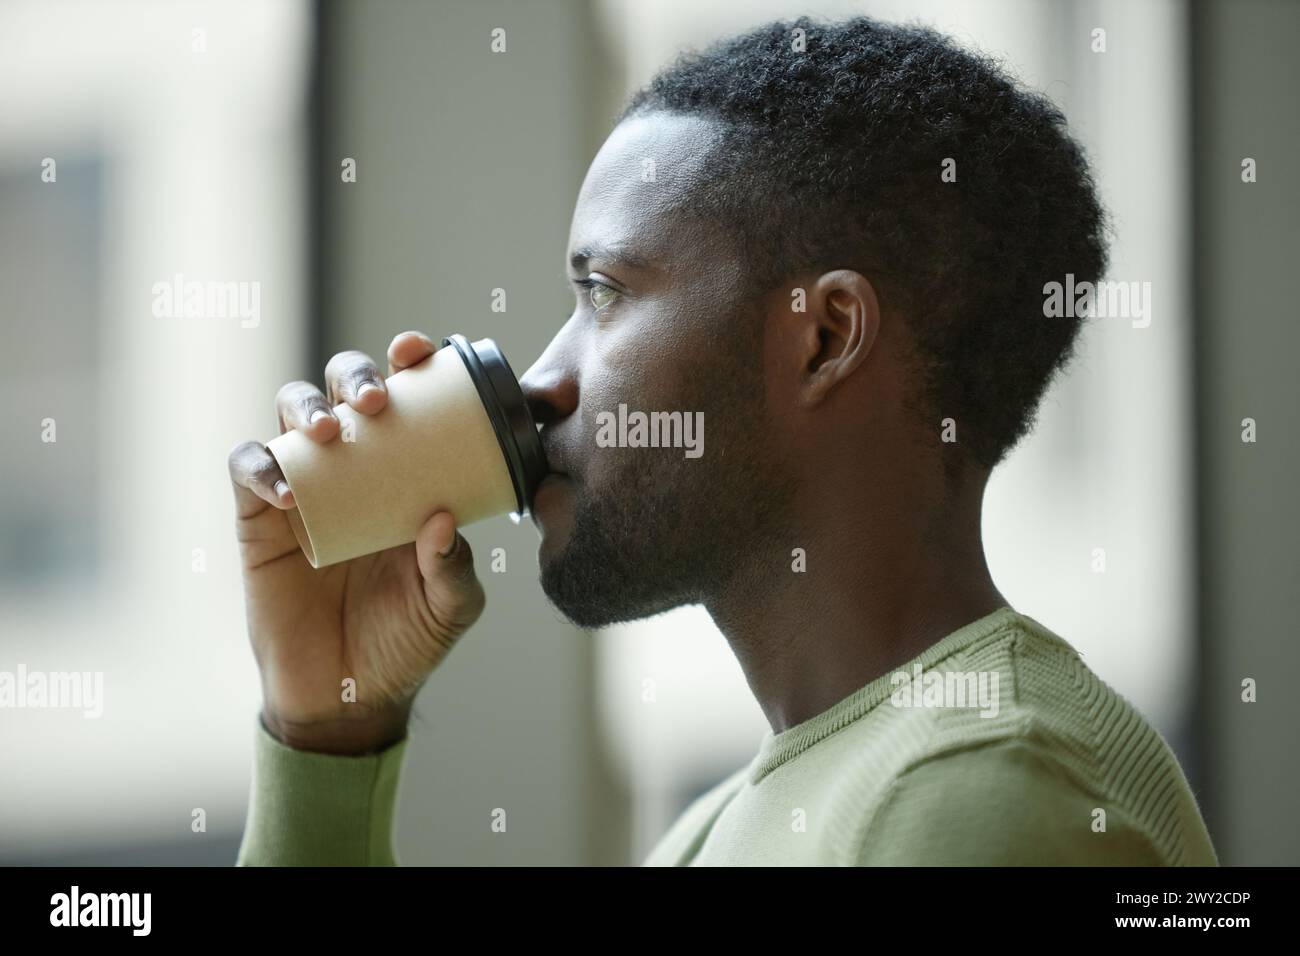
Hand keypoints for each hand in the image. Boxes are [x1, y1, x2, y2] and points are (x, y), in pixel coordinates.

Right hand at [227, 331, 485, 753]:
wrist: (345, 695)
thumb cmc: (406, 639)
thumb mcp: (450, 608)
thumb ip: (454, 569)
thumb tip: (441, 518)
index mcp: (409, 471)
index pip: (410, 398)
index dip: (412, 362)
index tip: (418, 352)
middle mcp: (356, 465)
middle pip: (345, 387)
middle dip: (357, 375)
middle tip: (376, 404)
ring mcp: (306, 485)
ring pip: (291, 410)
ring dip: (306, 406)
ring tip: (327, 434)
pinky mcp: (258, 517)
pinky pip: (248, 469)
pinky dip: (262, 468)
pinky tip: (287, 493)